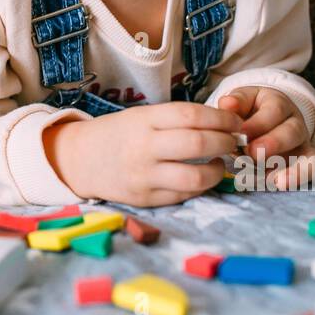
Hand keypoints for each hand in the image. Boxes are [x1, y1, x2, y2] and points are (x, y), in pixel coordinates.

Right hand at [44, 101, 242, 206]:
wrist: (79, 160)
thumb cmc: (118, 134)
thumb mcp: (141, 116)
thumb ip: (175, 119)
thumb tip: (221, 122)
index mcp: (144, 120)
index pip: (191, 115)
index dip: (220, 119)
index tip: (235, 122)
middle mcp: (144, 147)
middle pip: (197, 144)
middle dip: (225, 142)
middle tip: (233, 141)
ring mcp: (144, 176)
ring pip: (195, 177)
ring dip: (217, 170)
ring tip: (219, 162)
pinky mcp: (145, 198)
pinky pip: (183, 195)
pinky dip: (200, 186)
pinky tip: (201, 177)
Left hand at [218, 87, 314, 189]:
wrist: (266, 117)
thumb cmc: (251, 109)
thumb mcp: (243, 100)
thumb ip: (236, 102)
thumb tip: (226, 104)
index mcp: (278, 103)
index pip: (274, 110)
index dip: (258, 124)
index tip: (241, 134)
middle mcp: (294, 122)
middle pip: (291, 131)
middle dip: (273, 144)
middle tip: (252, 153)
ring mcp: (302, 143)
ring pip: (305, 153)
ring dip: (289, 167)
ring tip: (270, 178)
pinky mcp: (304, 160)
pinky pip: (308, 170)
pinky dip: (296, 178)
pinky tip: (278, 184)